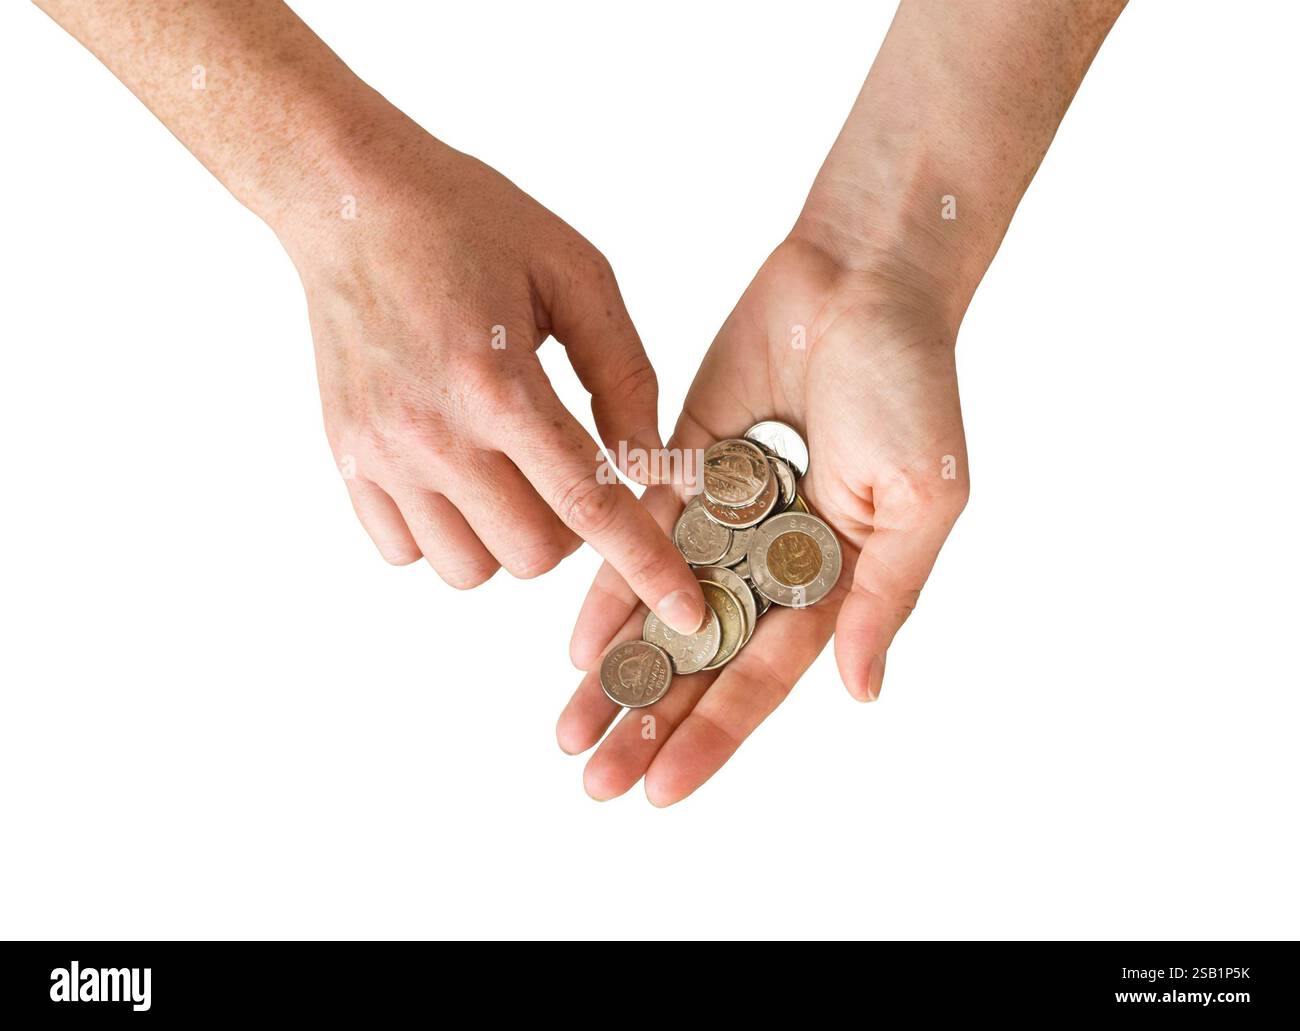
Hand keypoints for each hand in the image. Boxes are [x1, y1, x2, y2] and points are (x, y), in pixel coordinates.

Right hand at [281, 114, 706, 633]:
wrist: (347, 197)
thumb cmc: (469, 221)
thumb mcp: (576, 273)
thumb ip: (624, 374)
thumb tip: (647, 463)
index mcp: (499, 382)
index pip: (589, 506)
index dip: (646, 565)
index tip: (687, 613)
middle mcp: (433, 432)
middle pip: (532, 555)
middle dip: (574, 532)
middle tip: (570, 471)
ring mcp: (381, 453)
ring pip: (468, 570)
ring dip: (508, 539)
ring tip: (509, 472)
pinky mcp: (347, 460)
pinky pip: (406, 552)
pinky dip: (446, 534)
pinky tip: (459, 475)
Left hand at [557, 237, 968, 803]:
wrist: (861, 277)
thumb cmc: (911, 387)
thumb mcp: (920, 503)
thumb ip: (882, 598)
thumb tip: (862, 692)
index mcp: (836, 579)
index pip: (763, 677)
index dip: (713, 735)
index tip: (659, 789)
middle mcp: (776, 560)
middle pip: (703, 659)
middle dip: (651, 720)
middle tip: (595, 782)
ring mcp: (728, 517)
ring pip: (663, 611)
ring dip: (620, 670)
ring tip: (569, 731)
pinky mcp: (687, 467)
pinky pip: (641, 537)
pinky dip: (609, 585)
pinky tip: (576, 642)